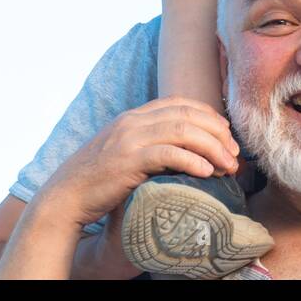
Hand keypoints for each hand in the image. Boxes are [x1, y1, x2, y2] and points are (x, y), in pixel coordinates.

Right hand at [35, 96, 240, 230]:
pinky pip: (168, 154)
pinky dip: (192, 160)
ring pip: (183, 131)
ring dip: (212, 148)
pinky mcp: (128, 161)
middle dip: (218, 133)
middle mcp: (133, 121)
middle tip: (235, 155)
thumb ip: (150, 143)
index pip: (181, 103)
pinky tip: (207, 172)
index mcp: (134, 116)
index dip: (209, 115)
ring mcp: (129, 139)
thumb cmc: (99, 180)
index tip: (227, 134)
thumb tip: (187, 151)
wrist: (65, 196)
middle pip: (188, 115)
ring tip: (228, 167)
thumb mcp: (126, 151)